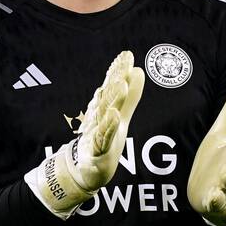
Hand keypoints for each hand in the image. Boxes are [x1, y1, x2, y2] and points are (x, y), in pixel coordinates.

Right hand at [24, 50, 144, 218]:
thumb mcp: (120, 117)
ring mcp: (97, 133)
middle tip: (125, 63)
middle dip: (116, 79)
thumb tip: (139, 71)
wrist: (87, 170)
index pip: (112, 88)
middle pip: (108, 96)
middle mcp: (98, 118)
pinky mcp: (97, 150)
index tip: (126, 55)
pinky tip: (113, 115)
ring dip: (113, 100)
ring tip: (122, 85)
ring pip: (105, 115)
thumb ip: (131, 97)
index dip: (118, 71)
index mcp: (104, 109)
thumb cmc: (104, 140)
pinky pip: (102, 138)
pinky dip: (108, 126)